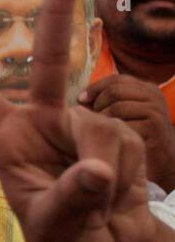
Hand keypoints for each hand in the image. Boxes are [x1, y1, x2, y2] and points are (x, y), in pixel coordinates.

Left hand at [0, 0, 160, 241]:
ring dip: (104, 176)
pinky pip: (124, 145)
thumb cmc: (64, 240)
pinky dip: (125, 177)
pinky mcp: (115, 134)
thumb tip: (94, 170)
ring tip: (95, 205)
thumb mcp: (55, 227)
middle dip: (58, 15)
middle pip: (47, 63)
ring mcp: (79, 124)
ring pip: (99, 132)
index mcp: (6, 138)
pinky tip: (116, 196)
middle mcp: (41, 122)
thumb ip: (71, 199)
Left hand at [81, 74, 174, 192]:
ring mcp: (155, 110)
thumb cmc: (135, 136)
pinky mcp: (154, 127)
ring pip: (116, 107)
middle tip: (92, 120)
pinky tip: (110, 141)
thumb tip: (80, 99)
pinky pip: (123, 124)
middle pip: (114, 91)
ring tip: (101, 132)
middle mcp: (153, 95)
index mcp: (146, 88)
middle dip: (97, 105)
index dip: (95, 88)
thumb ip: (105, 101)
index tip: (81, 100)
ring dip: (102, 120)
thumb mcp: (122, 113)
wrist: (161, 162)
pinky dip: (112, 133)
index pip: (115, 79)